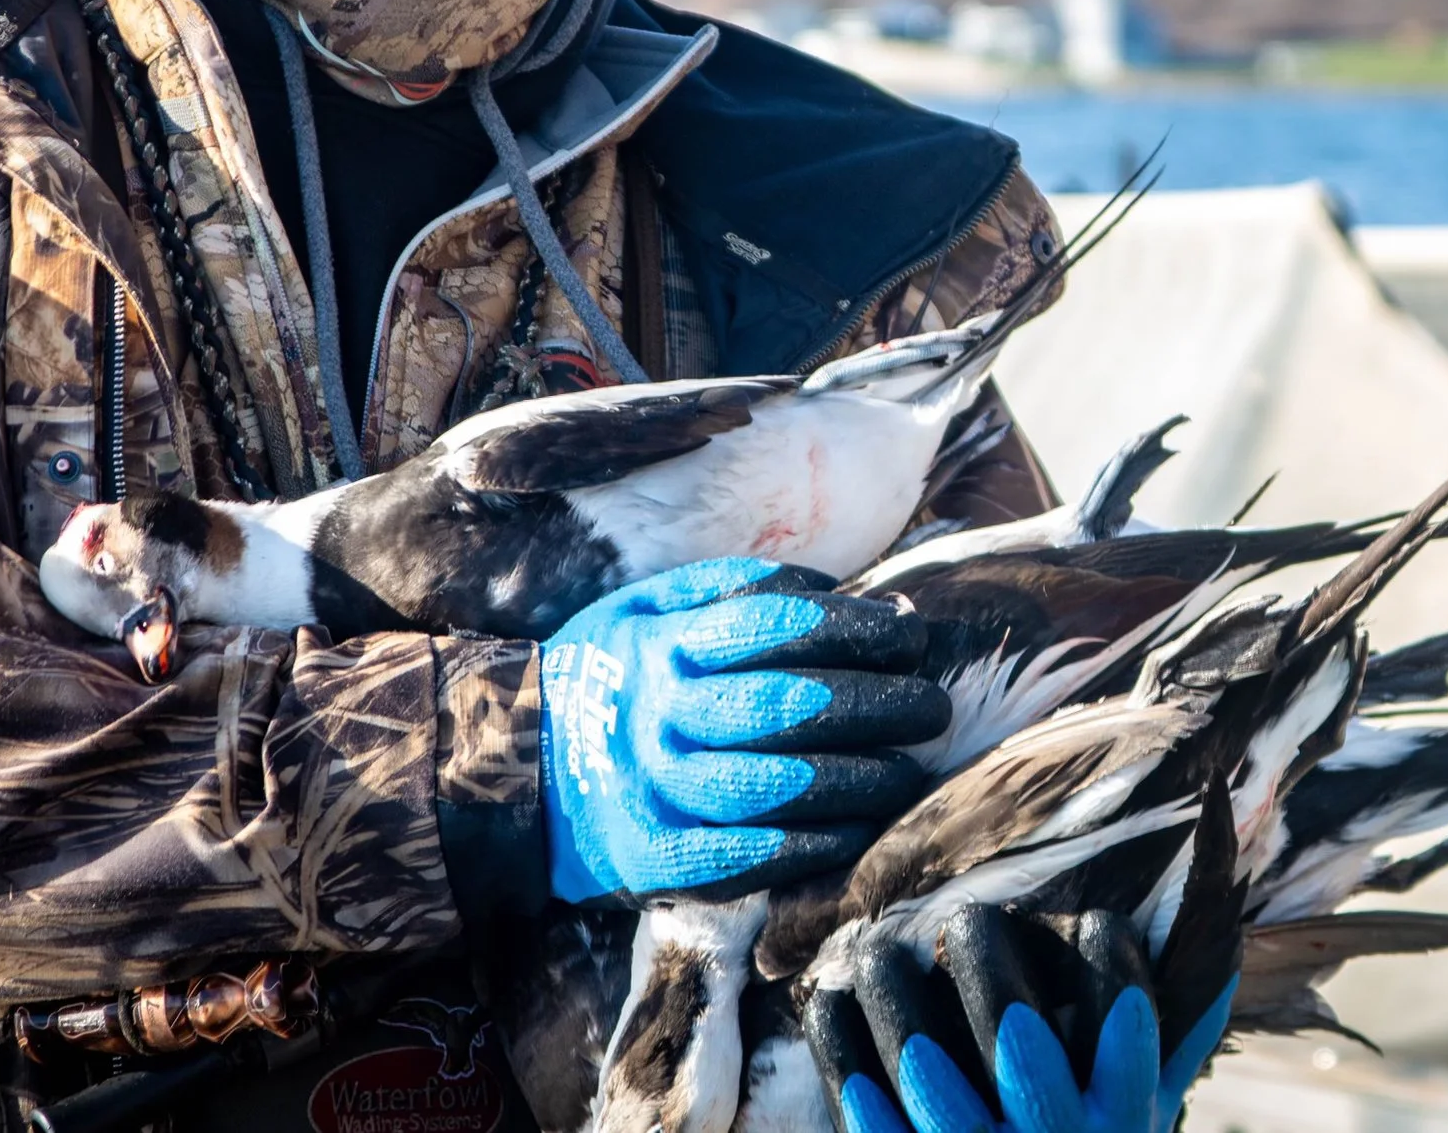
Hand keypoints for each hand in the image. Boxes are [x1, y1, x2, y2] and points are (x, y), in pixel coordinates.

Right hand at [540, 558, 949, 903]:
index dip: (856, 628)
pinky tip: (861, 827)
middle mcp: (658, 716)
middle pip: (786, 707)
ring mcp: (655, 791)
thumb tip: (844, 590)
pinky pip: (747, 856)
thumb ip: (738, 590)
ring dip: (860, 779)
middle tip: (931, 705)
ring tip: (910, 767)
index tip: (910, 633)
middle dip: (877, 705)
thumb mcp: (649, 606)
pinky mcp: (656, 857)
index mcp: (661, 646)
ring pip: (776, 787)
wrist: (516, 763)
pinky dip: (813, 843)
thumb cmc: (613, 671)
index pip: (774, 627)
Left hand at [807, 906, 1237, 1132]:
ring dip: (898, 1000)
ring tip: (877, 951)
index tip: (1090, 915)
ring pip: (929, 1069)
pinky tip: (832, 1008)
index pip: (1125, 1022)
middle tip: (967, 917)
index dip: (1107, 958)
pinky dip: (847, 1058)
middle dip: (984, 960)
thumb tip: (1219, 951)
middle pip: (1016, 1035)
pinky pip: (872, 1116)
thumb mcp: (1143, 1127)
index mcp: (1119, 1128)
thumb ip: (1170, 1051)